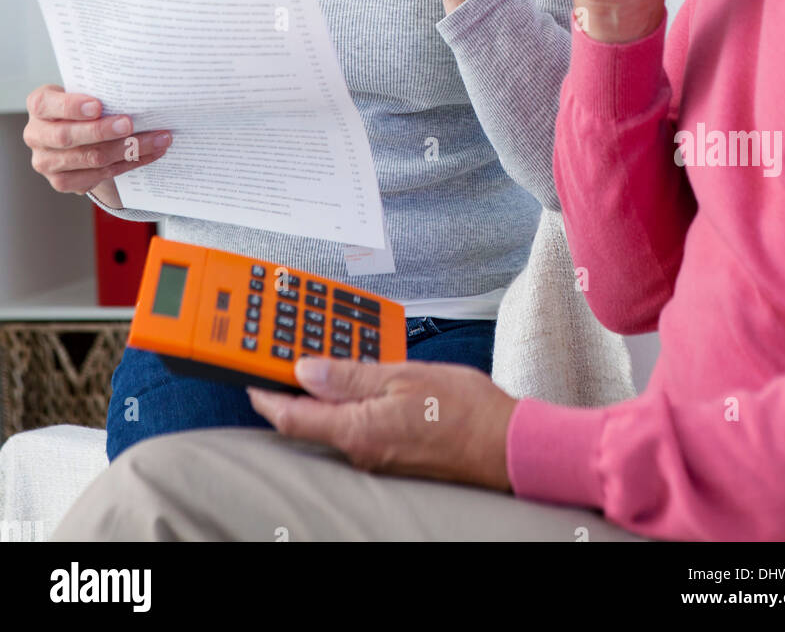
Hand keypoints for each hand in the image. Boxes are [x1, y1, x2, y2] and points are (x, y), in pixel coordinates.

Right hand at [23, 84, 171, 197]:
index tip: (98, 106)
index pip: (46, 104)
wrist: (80, 134)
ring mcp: (47, 162)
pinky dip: (129, 163)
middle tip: (130, 124)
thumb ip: (100, 93)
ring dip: (127, 149)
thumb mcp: (84, 93)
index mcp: (39, 105)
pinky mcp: (63, 182)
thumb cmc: (84, 107)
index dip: (71, 106)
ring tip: (157, 139)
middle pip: (67, 136)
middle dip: (102, 131)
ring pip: (90, 158)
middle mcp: (36, 135)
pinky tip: (150, 153)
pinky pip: (100, 175)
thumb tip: (137, 93)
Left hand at [247, 356, 517, 490]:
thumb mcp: (404, 376)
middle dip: (291, 390)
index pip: (293, 417)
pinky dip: (346, 405)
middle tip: (281, 357)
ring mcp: (376, 457)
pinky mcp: (391, 456)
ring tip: (318, 361)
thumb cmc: (465, 411)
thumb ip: (351, 375)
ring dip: (321, 396)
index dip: (265, 397)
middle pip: (309, 422)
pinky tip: (355, 384)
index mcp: (358, 430)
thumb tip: (308, 370)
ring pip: (333, 424)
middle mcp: (361, 451)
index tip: (249, 375)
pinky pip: (357, 428)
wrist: (506, 446)